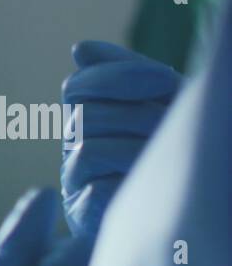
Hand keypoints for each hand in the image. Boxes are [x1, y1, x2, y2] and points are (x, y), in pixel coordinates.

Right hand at [61, 41, 180, 237]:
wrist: (190, 207)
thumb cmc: (178, 153)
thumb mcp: (161, 105)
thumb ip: (126, 75)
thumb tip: (80, 49)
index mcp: (92, 116)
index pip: (79, 85)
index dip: (117, 76)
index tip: (164, 81)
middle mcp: (77, 147)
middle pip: (83, 117)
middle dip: (136, 115)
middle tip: (168, 126)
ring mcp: (76, 182)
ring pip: (87, 150)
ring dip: (136, 149)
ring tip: (163, 160)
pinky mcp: (82, 216)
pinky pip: (95, 190)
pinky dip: (126, 185)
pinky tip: (147, 186)